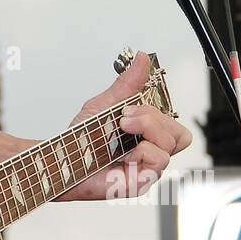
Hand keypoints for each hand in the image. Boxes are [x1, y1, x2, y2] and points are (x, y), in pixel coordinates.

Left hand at [58, 50, 191, 201]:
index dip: (157, 110)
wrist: (61, 160)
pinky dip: (142, 153)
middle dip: (152, 118)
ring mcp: (147, 167)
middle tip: (124, 118)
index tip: (130, 105)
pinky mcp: (142, 181)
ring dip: (146, 131)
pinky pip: (159, 162)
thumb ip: (128, 83)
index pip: (173, 121)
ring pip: (171, 145)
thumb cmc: (81, 139)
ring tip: (122, 131)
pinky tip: (124, 155)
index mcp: (146, 133)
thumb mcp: (105, 104)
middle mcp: (150, 150)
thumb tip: (142, 58)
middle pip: (178, 133)